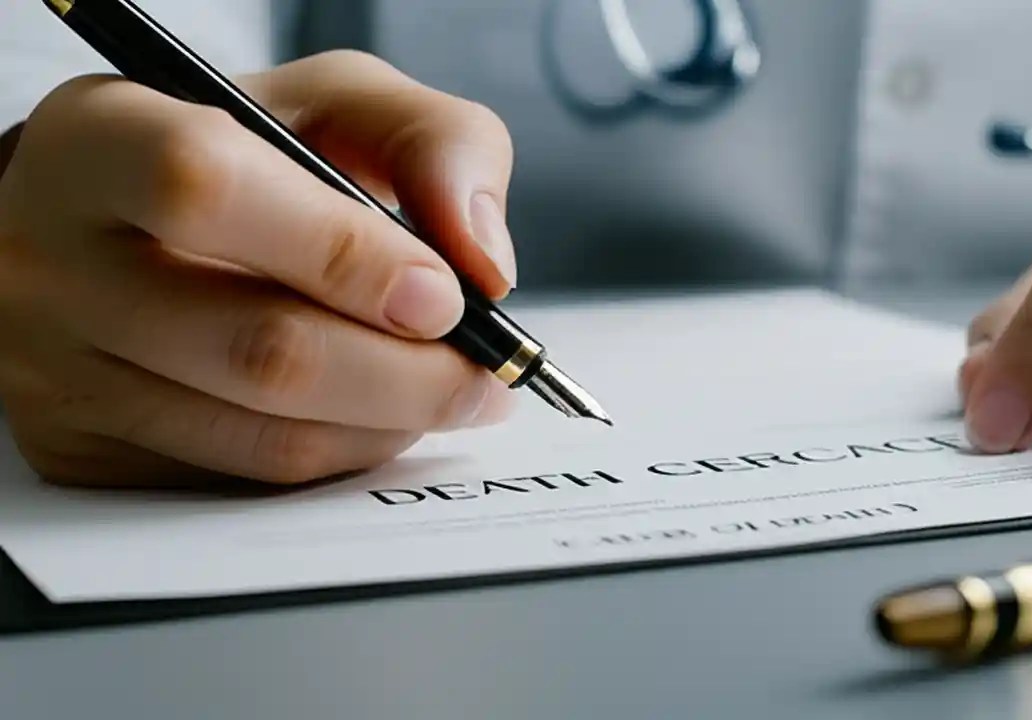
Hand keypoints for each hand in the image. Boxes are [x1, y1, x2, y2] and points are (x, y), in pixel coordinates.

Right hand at [0, 51, 518, 486]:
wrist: (111, 226)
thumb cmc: (241, 155)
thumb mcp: (338, 104)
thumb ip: (434, 145)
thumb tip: (485, 266)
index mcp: (102, 139)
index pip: (207, 190)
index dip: (346, 253)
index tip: (445, 296)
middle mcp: (54, 260)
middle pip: (257, 348)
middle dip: (409, 375)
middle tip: (483, 376)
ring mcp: (59, 370)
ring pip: (264, 436)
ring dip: (390, 425)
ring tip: (446, 393)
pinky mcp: (84, 451)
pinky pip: (246, 481)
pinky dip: (340, 456)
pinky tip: (372, 416)